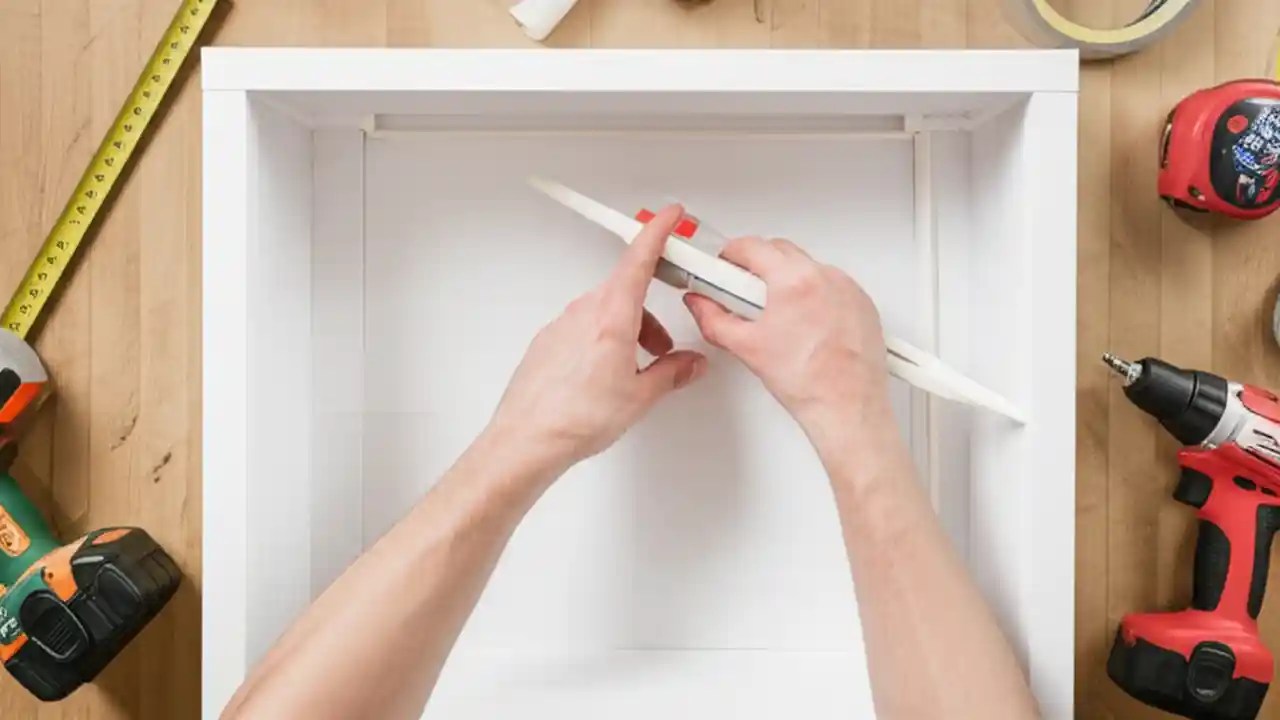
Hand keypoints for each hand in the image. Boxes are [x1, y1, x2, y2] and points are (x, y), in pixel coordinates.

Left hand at [487, 205, 706, 476]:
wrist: (528, 440)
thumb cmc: (576, 419)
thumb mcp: (640, 396)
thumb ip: (671, 373)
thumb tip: (689, 365)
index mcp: (612, 317)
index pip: (639, 259)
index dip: (658, 232)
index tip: (669, 216)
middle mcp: (584, 312)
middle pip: (626, 292)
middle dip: (650, 315)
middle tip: (664, 346)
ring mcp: (562, 325)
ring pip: (605, 313)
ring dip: (627, 331)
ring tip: (636, 371)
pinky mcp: (547, 342)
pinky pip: (583, 329)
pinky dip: (603, 342)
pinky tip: (606, 377)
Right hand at [683, 237, 890, 428]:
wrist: (847, 407)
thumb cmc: (808, 383)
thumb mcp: (746, 348)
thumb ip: (713, 319)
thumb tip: (701, 305)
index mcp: (793, 281)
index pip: (753, 246)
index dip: (730, 254)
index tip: (723, 266)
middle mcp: (824, 277)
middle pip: (781, 250)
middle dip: (758, 265)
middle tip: (743, 291)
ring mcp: (847, 288)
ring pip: (807, 266)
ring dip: (787, 279)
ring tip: (776, 314)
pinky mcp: (862, 302)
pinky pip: (831, 284)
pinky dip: (814, 293)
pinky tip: (804, 323)